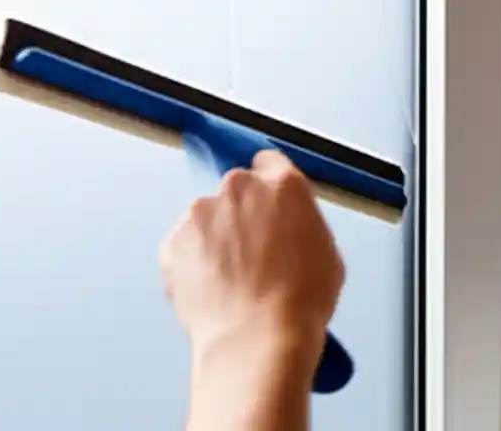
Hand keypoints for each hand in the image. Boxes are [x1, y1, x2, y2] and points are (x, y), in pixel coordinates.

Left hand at [160, 150, 344, 430]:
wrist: (257, 339)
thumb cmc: (298, 304)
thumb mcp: (327, 254)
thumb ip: (303, 225)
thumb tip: (291, 229)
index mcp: (284, 185)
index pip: (269, 162)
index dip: (269, 185)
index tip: (265, 202)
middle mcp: (239, 188)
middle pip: (236, 189)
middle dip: (241, 214)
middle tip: (253, 253)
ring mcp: (201, 212)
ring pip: (207, 218)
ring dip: (216, 240)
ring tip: (233, 281)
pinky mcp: (173, 240)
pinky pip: (183, 246)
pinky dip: (193, 263)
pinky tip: (213, 290)